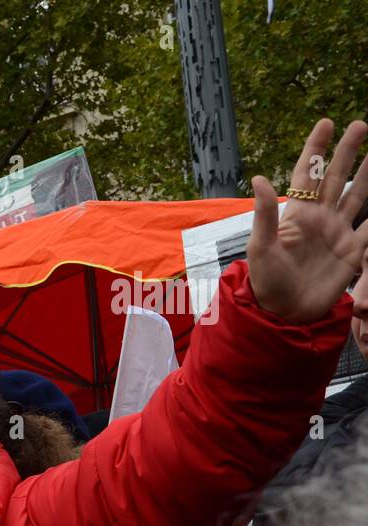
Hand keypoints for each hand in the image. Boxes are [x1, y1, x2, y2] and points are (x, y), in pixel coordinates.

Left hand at [247, 118, 367, 322]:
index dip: (316, 147)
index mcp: (297, 214)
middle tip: (361, 124)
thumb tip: (259, 178)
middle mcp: (319, 219)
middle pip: (336, 177)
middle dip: (348, 151)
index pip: (308, 173)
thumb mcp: (261, 246)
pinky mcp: (352, 252)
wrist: (283, 312)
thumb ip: (264, 213)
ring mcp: (337, 234)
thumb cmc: (266, 281)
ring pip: (357, 196)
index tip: (326, 122)